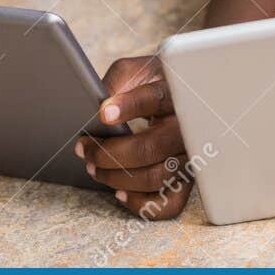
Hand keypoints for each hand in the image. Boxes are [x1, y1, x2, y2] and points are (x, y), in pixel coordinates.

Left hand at [76, 55, 190, 220]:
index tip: (104, 114)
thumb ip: (116, 82)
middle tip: (84, 149)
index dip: (129, 107)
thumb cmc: (151, 82)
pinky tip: (119, 192)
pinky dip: (142, 204)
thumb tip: (96, 106)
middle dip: (109, 153)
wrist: (177, 94)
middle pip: (150, 148)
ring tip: (93, 168)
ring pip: (156, 177)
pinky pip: (169, 204)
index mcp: (176, 94)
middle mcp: (187, 127)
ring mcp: (189, 156)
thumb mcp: (135, 71)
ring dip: (117, 177)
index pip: (156, 99)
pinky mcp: (186, 179)